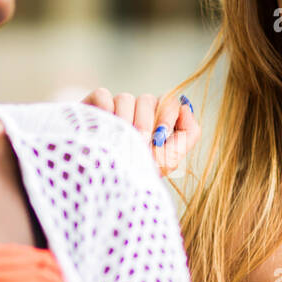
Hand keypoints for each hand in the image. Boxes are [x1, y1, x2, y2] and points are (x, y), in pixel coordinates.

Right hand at [81, 88, 200, 177]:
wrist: (97, 185)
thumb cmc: (134, 174)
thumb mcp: (168, 161)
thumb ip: (188, 133)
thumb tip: (187, 106)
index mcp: (156, 121)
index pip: (169, 102)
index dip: (167, 116)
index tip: (160, 138)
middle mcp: (137, 112)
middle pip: (148, 99)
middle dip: (145, 125)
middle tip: (138, 146)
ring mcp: (115, 108)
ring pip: (126, 98)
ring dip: (124, 123)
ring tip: (118, 145)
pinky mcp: (93, 106)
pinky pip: (104, 96)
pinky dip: (105, 112)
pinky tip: (102, 132)